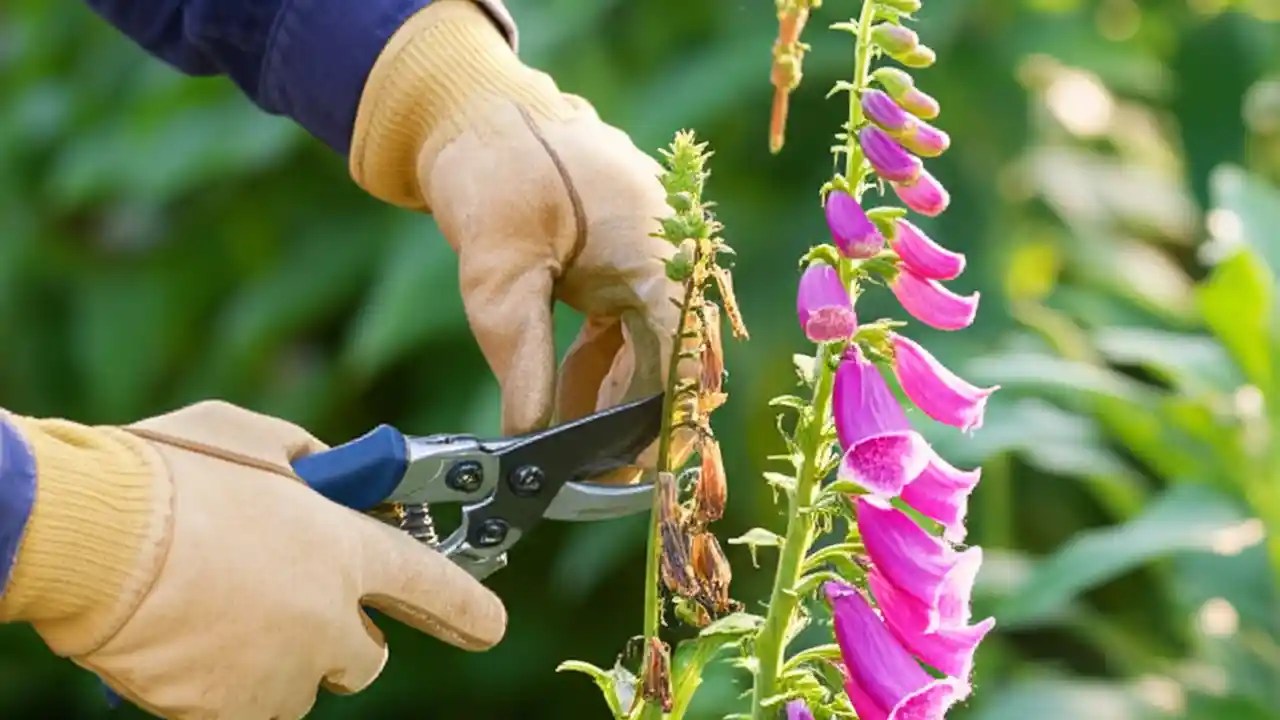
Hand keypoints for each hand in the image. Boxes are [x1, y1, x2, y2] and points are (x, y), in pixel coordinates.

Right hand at [1, 401, 504, 718]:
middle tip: (292, 601)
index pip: (437, 588)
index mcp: (348, 549)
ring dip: (279, 659)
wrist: (85, 535)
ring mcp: (280, 673)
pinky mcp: (229, 710)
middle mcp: (329, 620)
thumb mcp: (258, 439)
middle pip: (368, 656)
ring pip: (301, 685)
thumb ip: (315, 466)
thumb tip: (333, 477)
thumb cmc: (169, 474)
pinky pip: (245, 705)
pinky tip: (190, 637)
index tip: (489, 625)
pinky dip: (226, 683)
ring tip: (221, 611)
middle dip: (342, 635)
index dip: (469, 609)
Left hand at [349, 0, 713, 457]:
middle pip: (672, 367)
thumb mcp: (499, 271)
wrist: (480, 113)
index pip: (678, 368)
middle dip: (635, 426)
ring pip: (650, 355)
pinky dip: (599, 369)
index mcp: (660, 258)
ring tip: (573, 452)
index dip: (659, 432)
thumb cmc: (494, 174)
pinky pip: (628, 333)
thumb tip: (528, 435)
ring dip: (613, 402)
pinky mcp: (628, 267)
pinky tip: (564, 403)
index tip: (632, 481)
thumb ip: (521, 354)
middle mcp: (672, 262)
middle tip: (599, 483)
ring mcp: (654, 263)